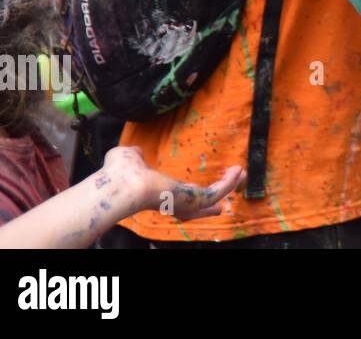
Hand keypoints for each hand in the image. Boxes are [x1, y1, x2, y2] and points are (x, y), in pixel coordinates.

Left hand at [105, 146, 244, 219]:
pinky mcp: (195, 200)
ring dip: (229, 185)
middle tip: (226, 196)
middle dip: (216, 199)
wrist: (123, 185)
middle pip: (200, 207)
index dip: (190, 197)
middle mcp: (173, 204)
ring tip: (241, 173)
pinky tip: (238, 170)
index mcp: (158, 197)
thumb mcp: (128, 159)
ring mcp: (185, 204)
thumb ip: (135, 156)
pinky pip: (217, 192)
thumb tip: (137, 152)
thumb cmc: (118, 174)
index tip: (199, 194)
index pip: (178, 201)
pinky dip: (229, 182)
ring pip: (213, 198)